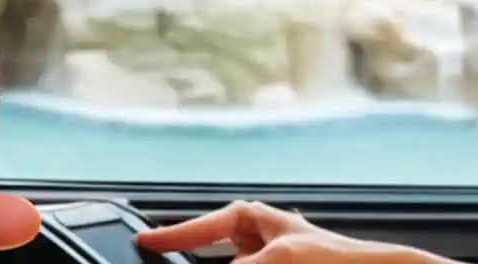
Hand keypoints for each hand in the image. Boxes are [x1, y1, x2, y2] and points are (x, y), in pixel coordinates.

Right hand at [136, 200, 455, 263]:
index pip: (200, 227)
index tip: (143, 241)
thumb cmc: (335, 256)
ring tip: (195, 261)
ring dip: (215, 261)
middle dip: (194, 257)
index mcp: (252, 218)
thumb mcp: (276, 258)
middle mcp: (256, 237)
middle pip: (211, 252)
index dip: (169, 236)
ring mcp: (268, 259)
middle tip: (170, 260)